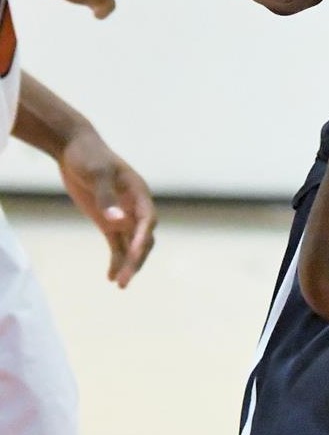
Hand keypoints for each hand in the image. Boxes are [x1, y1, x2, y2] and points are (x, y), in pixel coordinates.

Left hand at [57, 129, 156, 287]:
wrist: (75, 149)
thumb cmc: (88, 156)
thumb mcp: (96, 173)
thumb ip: (106, 197)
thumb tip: (117, 222)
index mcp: (139, 194)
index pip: (148, 221)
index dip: (143, 238)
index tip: (135, 253)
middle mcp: (136, 208)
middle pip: (144, 239)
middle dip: (136, 260)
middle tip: (124, 280)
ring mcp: (123, 216)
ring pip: (132, 246)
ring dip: (129, 264)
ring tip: (119, 285)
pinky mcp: (109, 222)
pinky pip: (117, 245)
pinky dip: (116, 260)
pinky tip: (109, 277)